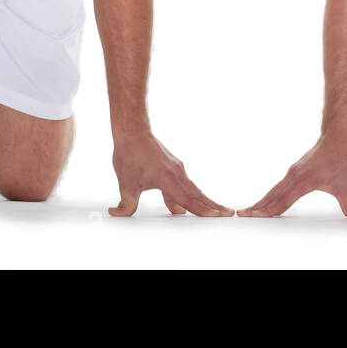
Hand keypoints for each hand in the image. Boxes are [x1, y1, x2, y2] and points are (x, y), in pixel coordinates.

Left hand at [109, 131, 231, 215]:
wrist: (132, 132)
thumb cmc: (130, 153)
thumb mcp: (126, 183)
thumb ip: (126, 204)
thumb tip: (118, 214)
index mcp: (168, 179)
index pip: (189, 200)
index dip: (203, 210)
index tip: (217, 216)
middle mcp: (177, 173)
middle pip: (198, 194)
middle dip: (213, 206)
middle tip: (228, 213)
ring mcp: (176, 169)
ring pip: (192, 189)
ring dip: (203, 201)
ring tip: (214, 211)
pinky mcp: (172, 166)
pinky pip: (184, 184)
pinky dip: (189, 194)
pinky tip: (180, 206)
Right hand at [237, 135, 346, 217]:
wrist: (337, 138)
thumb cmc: (341, 160)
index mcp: (303, 182)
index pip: (282, 200)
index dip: (268, 210)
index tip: (255, 216)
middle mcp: (293, 177)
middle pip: (271, 196)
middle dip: (256, 208)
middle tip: (241, 216)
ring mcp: (292, 173)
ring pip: (273, 191)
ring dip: (260, 202)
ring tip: (248, 212)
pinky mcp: (294, 172)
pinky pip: (278, 187)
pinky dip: (269, 196)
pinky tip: (265, 202)